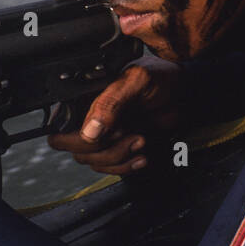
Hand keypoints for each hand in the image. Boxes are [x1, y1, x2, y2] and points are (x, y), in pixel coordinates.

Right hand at [47, 59, 183, 174]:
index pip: (62, 130)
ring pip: (95, 163)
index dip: (79, 139)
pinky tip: (141, 157)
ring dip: (119, 159)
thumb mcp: (135, 81)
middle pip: (79, 152)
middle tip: (132, 135)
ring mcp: (105, 135)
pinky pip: (112, 168)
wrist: (183, 91)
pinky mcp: (120, 147)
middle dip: (106, 150)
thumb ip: (109, 103)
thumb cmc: (159, 77)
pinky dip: (126, 167)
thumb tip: (89, 131)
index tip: (104, 135)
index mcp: (84, 100)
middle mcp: (90, 119)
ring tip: (141, 140)